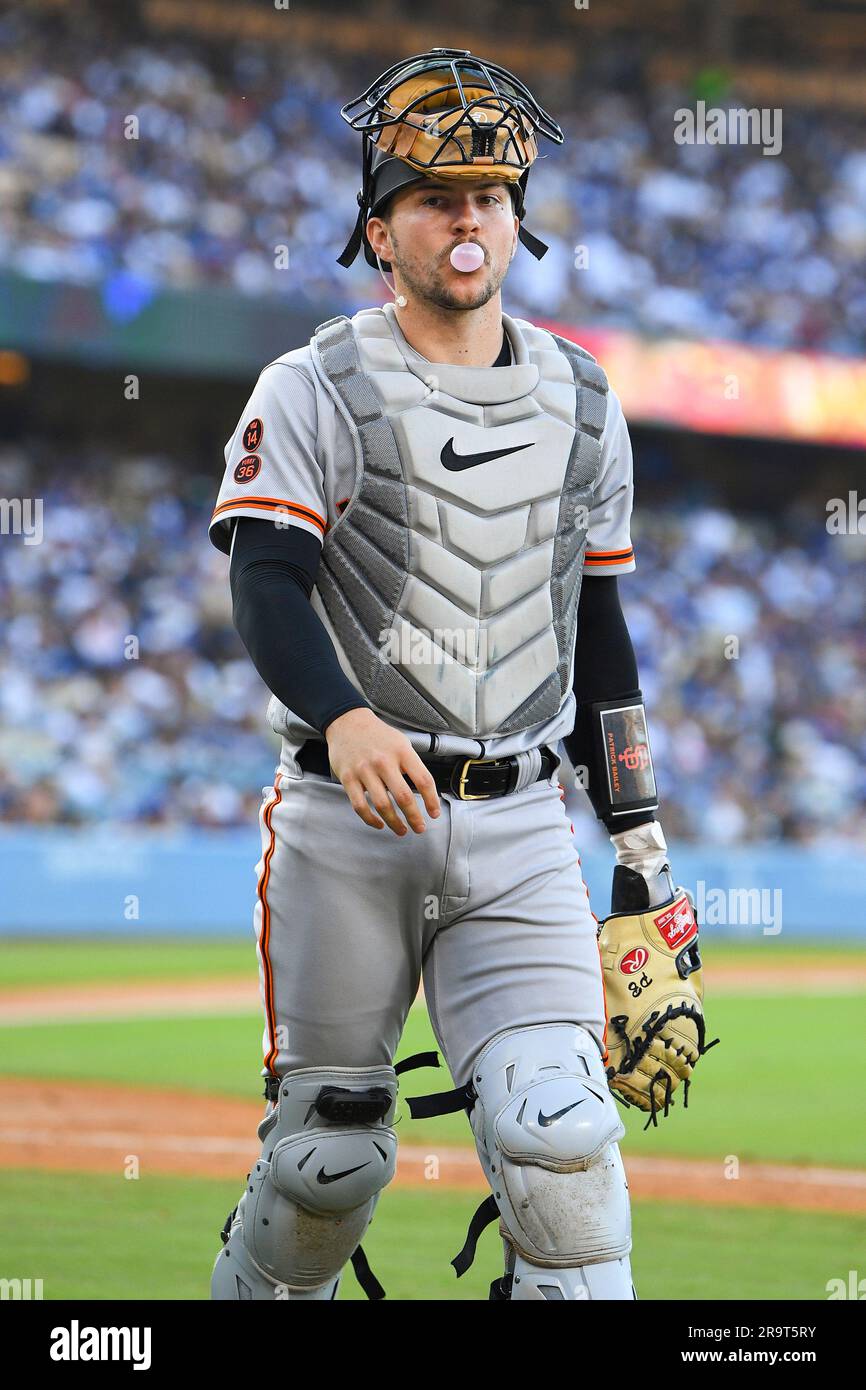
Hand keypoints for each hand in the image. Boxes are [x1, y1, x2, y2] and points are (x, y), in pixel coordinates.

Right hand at [323, 707, 440, 835]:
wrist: (347, 722)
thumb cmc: (378, 735)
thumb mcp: (401, 742)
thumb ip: (412, 765)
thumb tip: (426, 792)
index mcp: (402, 752)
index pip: (423, 780)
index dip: (432, 801)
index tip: (434, 813)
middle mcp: (383, 761)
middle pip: (403, 797)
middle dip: (414, 818)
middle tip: (419, 828)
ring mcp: (364, 770)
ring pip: (382, 805)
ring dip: (394, 823)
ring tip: (402, 830)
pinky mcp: (348, 778)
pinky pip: (360, 806)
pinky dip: (370, 819)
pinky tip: (379, 823)